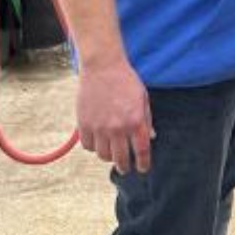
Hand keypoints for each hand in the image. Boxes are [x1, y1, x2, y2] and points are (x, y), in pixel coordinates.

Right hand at [76, 59, 152, 173]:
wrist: (102, 66)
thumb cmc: (125, 80)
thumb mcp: (143, 99)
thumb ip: (146, 120)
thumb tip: (150, 138)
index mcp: (136, 121)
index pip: (142, 152)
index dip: (143, 164)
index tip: (142, 169)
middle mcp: (118, 128)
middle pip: (121, 159)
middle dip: (125, 167)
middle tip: (125, 167)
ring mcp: (99, 127)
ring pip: (103, 155)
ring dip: (108, 156)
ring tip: (111, 152)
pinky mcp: (84, 124)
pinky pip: (88, 146)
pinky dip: (93, 147)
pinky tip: (98, 141)